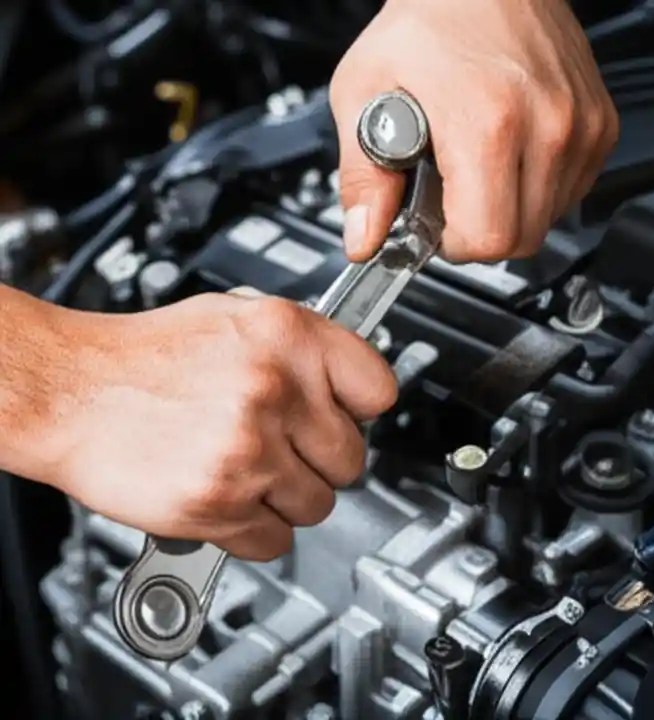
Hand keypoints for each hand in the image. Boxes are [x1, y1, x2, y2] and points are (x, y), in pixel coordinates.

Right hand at [44, 293, 397, 560]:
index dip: (360, 411)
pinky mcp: (219, 502)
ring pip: (318, 506)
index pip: (379, 390)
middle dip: (320, 462)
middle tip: (284, 451)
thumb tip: (348, 380)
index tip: (347, 418)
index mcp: (288, 336)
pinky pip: (276, 542)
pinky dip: (255, 533)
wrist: (67, 390)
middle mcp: (274, 390)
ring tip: (246, 472)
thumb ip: (300, 348)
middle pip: (352, 459)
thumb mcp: (235, 318)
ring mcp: (249, 450)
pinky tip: (230, 501)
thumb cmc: (144, 357)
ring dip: (287, 499)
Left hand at [330, 0, 618, 262]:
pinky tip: (513, 149)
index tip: (437, 220)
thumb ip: (361, 177)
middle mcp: (547, 127)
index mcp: (488, 125)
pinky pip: (573, 189)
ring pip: (551, 218)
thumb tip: (364, 237)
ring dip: (514, 206)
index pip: (488, 240)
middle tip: (454, 190)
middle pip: (523, 240)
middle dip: (482, 229)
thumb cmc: (429, 22)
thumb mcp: (364, 92)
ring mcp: (581, 127)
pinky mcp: (601, 125)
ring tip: (482, 160)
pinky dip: (542, 184)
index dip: (454, 242)